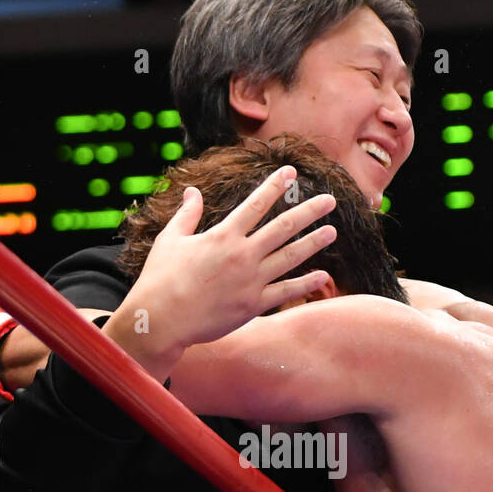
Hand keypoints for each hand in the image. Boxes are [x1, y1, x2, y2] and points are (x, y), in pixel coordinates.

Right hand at [104, 165, 336, 375]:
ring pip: (290, 257)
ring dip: (313, 243)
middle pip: (284, 227)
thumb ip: (187, 214)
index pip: (256, 204)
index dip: (275, 186)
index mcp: (223, 236)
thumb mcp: (170, 239)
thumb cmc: (160, 278)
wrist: (161, 319)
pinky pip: (285, 292)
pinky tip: (323, 276)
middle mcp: (242, 255)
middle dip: (309, 210)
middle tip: (330, 200)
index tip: (291, 172)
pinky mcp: (252, 306)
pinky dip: (305, 284)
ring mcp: (251, 281)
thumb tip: (192, 191)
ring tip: (332, 231)